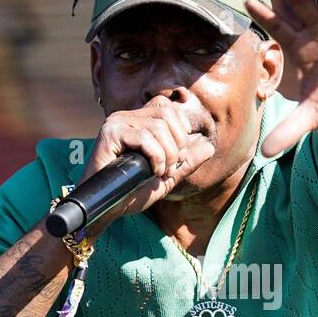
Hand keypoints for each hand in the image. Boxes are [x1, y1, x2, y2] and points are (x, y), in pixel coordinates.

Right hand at [80, 95, 216, 233]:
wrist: (106, 208)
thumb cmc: (130, 193)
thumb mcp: (166, 176)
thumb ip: (186, 161)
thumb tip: (210, 147)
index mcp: (138, 121)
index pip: (169, 108)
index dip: (181, 129)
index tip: (176, 156)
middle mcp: (127, 117)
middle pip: (167, 113)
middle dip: (177, 144)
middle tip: (168, 167)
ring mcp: (117, 123)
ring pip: (158, 126)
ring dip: (166, 155)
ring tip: (158, 172)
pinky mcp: (110, 133)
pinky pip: (144, 137)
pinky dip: (155, 157)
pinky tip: (151, 171)